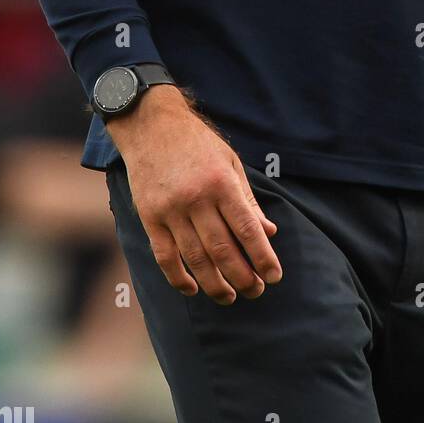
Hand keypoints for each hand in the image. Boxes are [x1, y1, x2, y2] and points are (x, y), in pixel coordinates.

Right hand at [106, 84, 282, 304]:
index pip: (248, 229)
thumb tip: (269, 232)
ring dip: (215, 283)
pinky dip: (178, 278)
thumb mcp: (231, 162)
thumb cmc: (198, 144)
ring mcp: (171, 210)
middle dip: (243, 276)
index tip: (274, 277)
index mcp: (222, 183)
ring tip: (230, 296)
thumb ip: (248, 200)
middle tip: (255, 291)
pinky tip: (192, 289)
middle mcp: (197, 199)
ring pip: (195, 259)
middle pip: (223, 250)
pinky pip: (165, 256)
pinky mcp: (149, 217)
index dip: (263, 257)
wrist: (151, 125)